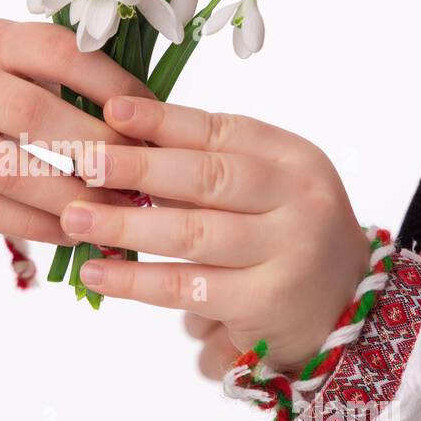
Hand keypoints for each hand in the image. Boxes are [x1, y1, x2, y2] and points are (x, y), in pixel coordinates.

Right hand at [0, 20, 150, 244]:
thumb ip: (55, 70)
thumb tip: (142, 108)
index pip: (60, 53)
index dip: (113, 83)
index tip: (152, 112)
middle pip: (37, 118)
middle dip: (98, 149)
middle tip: (145, 174)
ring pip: (13, 174)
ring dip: (74, 198)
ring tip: (120, 213)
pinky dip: (39, 227)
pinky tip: (76, 233)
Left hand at [58, 96, 371, 368]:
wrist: (346, 311)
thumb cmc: (287, 238)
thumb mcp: (267, 189)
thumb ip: (208, 167)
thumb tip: (121, 141)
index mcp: (292, 159)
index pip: (221, 131)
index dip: (163, 120)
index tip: (111, 109)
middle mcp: (297, 201)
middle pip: (206, 177)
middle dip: (137, 167)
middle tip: (82, 161)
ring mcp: (286, 254)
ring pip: (191, 234)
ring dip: (125, 224)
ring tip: (74, 217)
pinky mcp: (263, 303)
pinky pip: (185, 287)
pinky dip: (135, 280)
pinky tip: (96, 271)